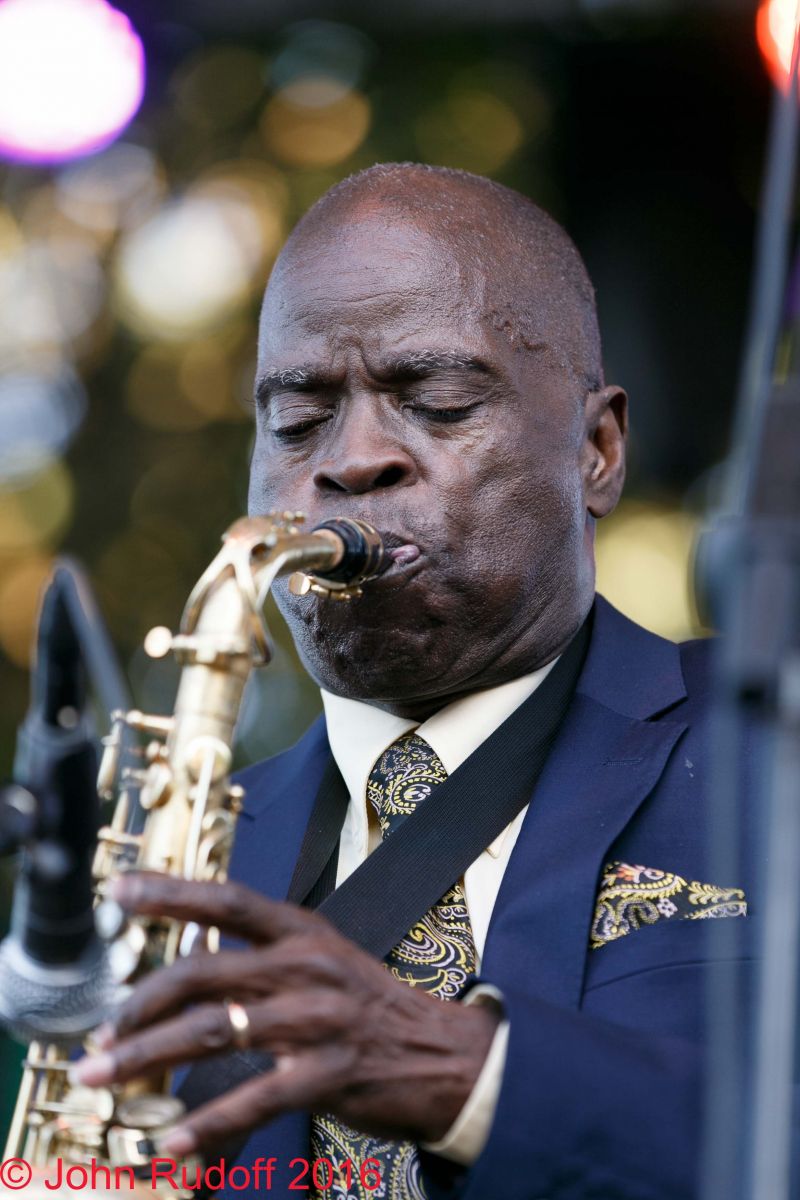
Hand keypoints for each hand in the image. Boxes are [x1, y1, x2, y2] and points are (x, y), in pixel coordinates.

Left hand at [73, 872, 499, 1155]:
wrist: (444, 1055)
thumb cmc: (369, 1008)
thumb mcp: (323, 961)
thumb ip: (263, 959)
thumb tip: (186, 975)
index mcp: (303, 932)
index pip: (226, 900)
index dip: (171, 892)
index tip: (119, 892)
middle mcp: (305, 966)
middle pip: (203, 973)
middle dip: (138, 1004)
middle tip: (98, 1033)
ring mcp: (317, 1020)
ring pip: (213, 1032)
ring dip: (148, 1057)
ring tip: (104, 1076)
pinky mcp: (328, 1073)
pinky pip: (253, 1098)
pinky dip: (206, 1124)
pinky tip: (171, 1141)